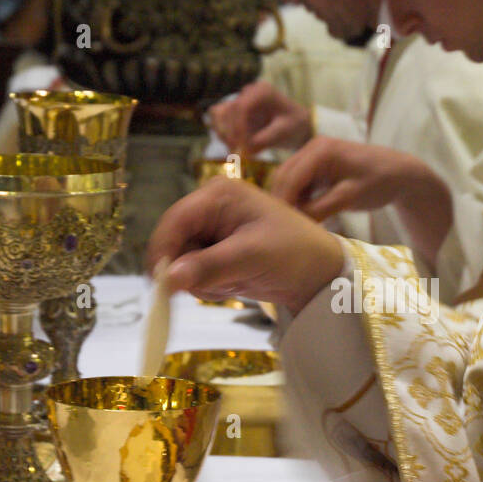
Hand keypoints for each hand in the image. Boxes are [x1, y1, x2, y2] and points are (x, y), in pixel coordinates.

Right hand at [146, 178, 345, 314]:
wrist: (321, 275)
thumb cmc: (295, 252)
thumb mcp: (252, 256)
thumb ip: (209, 266)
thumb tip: (169, 279)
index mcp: (218, 195)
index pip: (174, 220)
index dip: (163, 251)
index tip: (161, 282)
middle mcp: (210, 209)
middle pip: (173, 243)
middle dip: (189, 269)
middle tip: (217, 284)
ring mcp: (212, 233)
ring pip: (181, 264)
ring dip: (202, 281)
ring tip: (236, 281)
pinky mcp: (216, 255)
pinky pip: (194, 275)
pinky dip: (210, 286)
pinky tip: (236, 284)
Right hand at [207, 82, 312, 153]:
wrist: (296, 125)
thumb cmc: (293, 126)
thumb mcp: (284, 133)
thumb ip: (265, 140)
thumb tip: (245, 151)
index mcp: (262, 92)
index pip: (242, 107)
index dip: (238, 128)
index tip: (243, 147)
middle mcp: (248, 92)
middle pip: (228, 111)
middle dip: (231, 134)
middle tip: (239, 154)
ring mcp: (239, 99)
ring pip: (218, 114)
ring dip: (224, 134)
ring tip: (237, 150)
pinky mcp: (233, 110)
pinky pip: (218, 119)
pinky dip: (222, 133)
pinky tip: (234, 145)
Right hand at [270, 137, 452, 263]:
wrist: (399, 172)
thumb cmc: (379, 182)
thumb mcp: (349, 198)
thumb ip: (320, 209)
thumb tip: (294, 222)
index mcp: (320, 150)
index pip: (289, 178)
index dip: (282, 204)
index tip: (279, 228)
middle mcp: (312, 146)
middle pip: (283, 176)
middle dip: (281, 202)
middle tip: (281, 229)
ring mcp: (313, 153)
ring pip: (288, 179)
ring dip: (288, 200)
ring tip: (291, 224)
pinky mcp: (316, 163)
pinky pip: (298, 180)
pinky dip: (297, 197)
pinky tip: (302, 215)